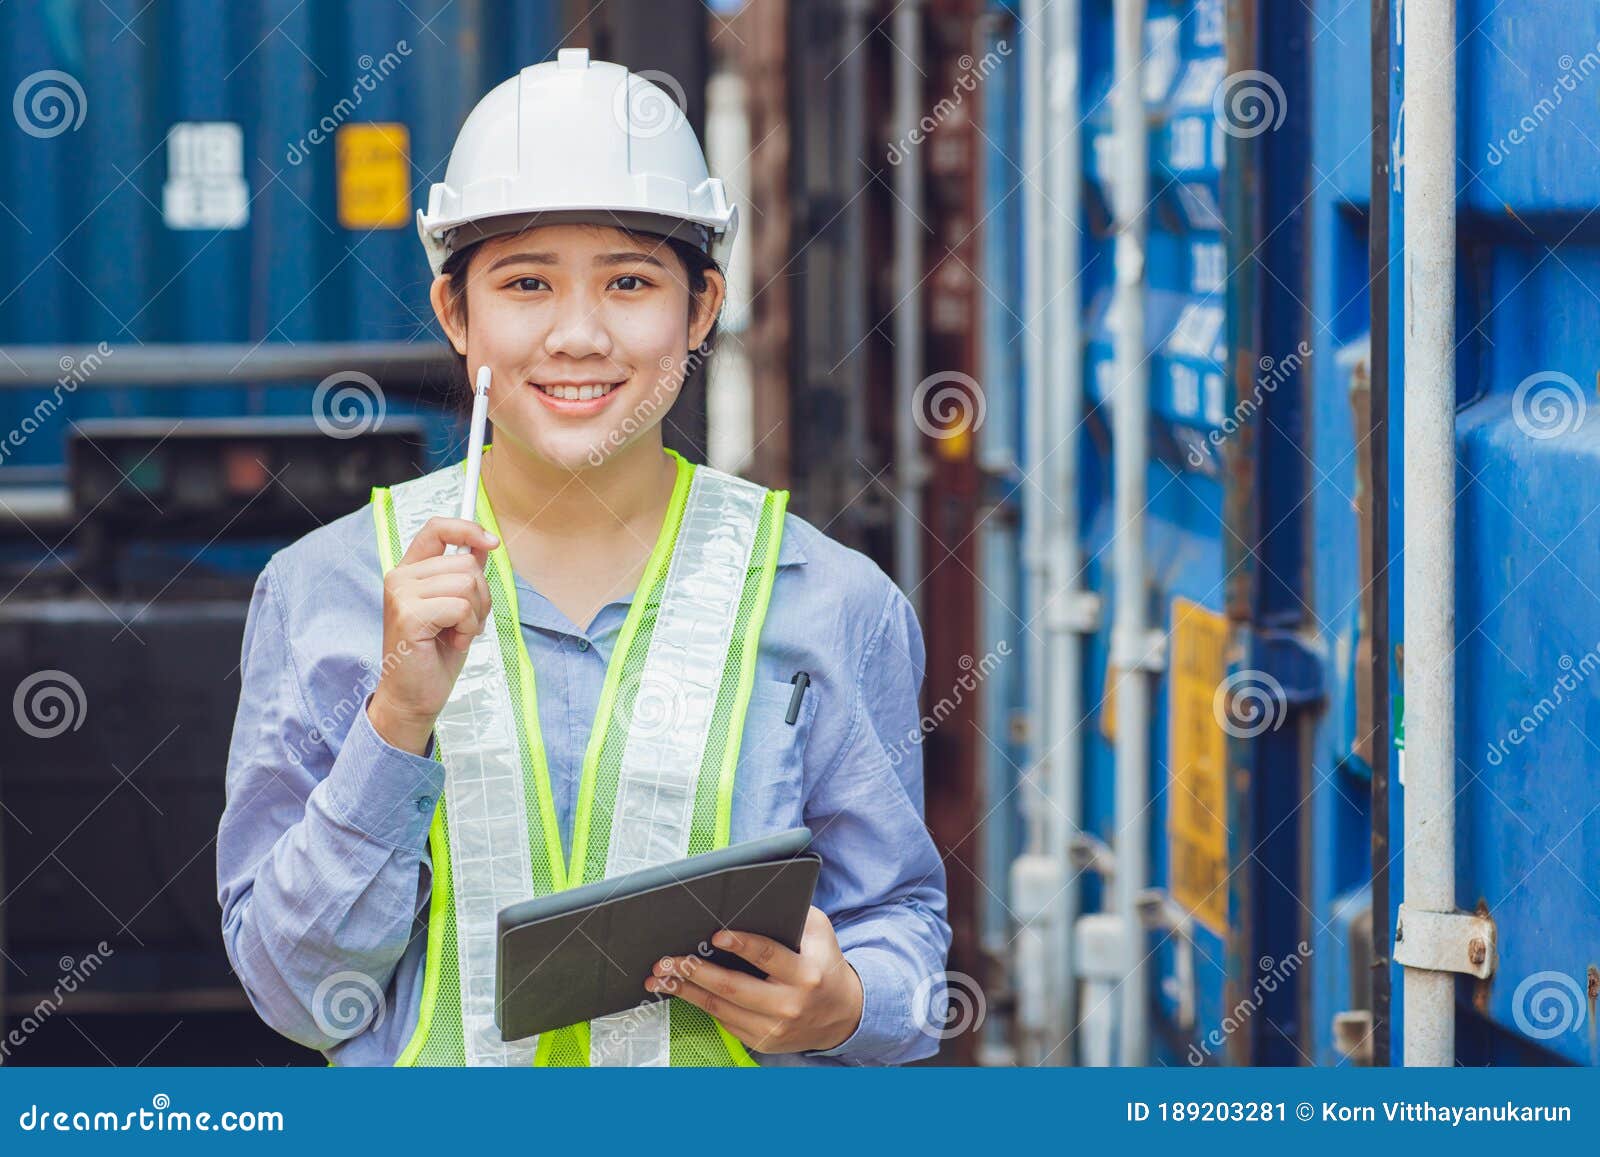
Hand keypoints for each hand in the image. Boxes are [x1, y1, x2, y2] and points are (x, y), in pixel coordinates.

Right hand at [368, 517, 498, 753]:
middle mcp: (400, 578)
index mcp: (409, 572)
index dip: (468, 528)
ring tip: (458, 633)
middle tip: (466, 623)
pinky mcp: (409, 615)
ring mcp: (401, 594)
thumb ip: (463, 576)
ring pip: (467, 583)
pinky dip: (469, 627)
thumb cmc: (434, 656)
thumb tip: (483, 546)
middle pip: (466, 563)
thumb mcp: (456, 608)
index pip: (436, 529)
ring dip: (475, 614)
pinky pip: (461, 606)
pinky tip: (454, 642)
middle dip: (481, 596)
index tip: (492, 542)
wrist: (414, 697)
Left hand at [644, 906, 863, 1054]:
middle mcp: (789, 1004)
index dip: (742, 945)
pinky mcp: (761, 1041)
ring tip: (660, 978)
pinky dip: (698, 1004)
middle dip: (695, 972)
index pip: (768, 956)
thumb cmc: (823, 962)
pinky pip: (723, 1020)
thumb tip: (751, 898)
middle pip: (733, 988)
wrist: (841, 1014)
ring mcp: (773, 1028)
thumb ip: (791, 914)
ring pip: (720, 1008)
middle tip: (668, 960)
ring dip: (685, 991)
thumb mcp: (818, 932)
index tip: (716, 936)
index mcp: (805, 973)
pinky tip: (679, 991)